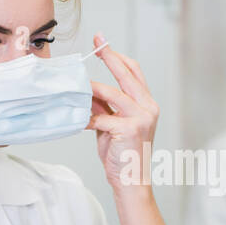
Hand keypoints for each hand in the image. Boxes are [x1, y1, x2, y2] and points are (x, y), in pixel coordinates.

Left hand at [86, 35, 158, 193]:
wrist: (132, 182)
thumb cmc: (123, 155)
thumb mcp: (112, 125)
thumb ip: (104, 107)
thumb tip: (87, 90)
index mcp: (147, 104)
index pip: (134, 72)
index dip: (118, 56)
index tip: (102, 42)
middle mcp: (148, 107)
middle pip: (127, 74)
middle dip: (109, 56)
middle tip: (96, 42)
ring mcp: (142, 118)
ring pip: (112, 93)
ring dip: (92, 88)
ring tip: (77, 85)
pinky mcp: (130, 129)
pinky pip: (103, 117)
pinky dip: (87, 117)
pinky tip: (78, 119)